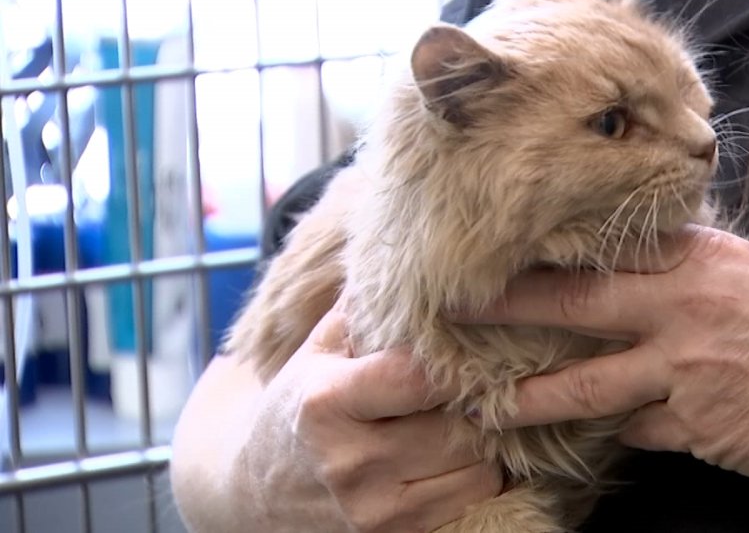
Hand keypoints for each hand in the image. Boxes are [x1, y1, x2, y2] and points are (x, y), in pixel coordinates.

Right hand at [238, 300, 502, 531]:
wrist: (253, 493)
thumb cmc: (299, 405)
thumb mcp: (319, 348)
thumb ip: (368, 305)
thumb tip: (419, 252)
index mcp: (327, 402)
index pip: (422, 375)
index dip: (456, 358)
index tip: (470, 345)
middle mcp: (350, 462)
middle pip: (459, 423)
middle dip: (475, 399)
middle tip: (477, 380)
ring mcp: (374, 510)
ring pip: (478, 464)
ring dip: (483, 438)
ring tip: (463, 416)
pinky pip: (475, 497)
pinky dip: (478, 473)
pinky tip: (455, 454)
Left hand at [453, 226, 748, 503]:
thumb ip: (701, 269)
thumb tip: (650, 264)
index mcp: (702, 259)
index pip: (611, 247)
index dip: (552, 252)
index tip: (505, 250)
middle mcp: (682, 307)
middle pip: (576, 302)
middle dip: (510, 306)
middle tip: (457, 307)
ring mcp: (681, 368)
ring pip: (587, 384)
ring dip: (534, 396)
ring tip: (493, 404)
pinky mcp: (690, 423)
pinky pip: (636, 427)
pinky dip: (618, 428)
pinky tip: (599, 434)